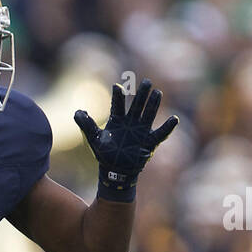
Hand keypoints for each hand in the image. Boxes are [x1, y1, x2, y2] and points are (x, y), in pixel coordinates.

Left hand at [74, 79, 177, 200]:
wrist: (115, 170)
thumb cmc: (105, 153)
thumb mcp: (94, 139)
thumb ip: (86, 125)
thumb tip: (77, 112)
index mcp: (118, 119)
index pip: (118, 104)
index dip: (118, 96)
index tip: (117, 87)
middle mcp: (131, 122)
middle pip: (137, 104)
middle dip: (142, 93)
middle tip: (146, 81)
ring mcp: (141, 130)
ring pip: (149, 114)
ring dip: (153, 104)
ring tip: (157, 92)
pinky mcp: (149, 142)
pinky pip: (160, 134)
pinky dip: (168, 128)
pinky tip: (174, 119)